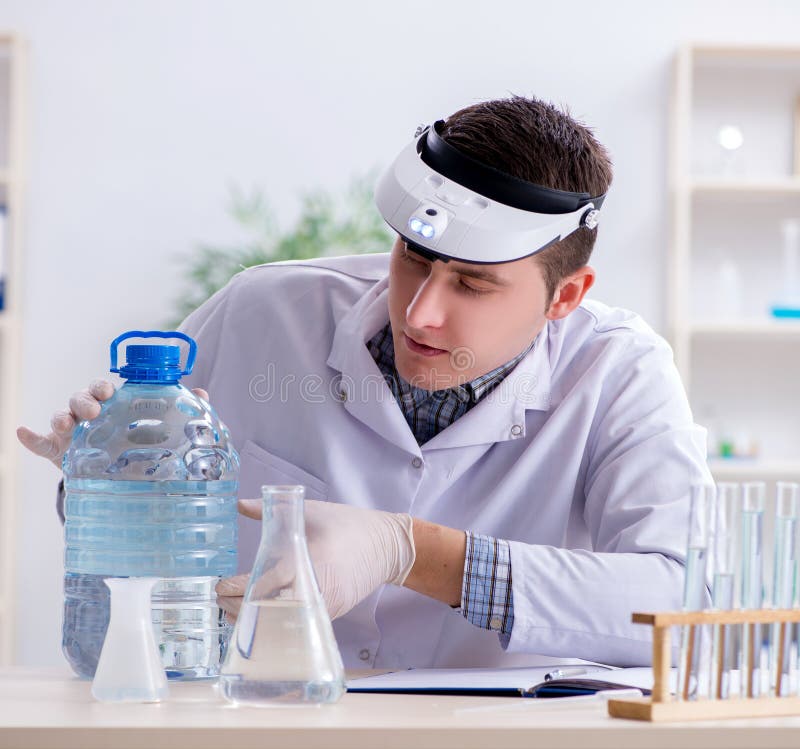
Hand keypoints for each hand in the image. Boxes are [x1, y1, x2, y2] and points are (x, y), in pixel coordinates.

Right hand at [17, 379, 208, 469]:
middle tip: (93, 410)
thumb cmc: (137, 443)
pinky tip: (21, 432)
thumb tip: (204, 393)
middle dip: (84, 400)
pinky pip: (40, 443)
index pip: (103, 387)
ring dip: (61, 417)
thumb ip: (181, 411)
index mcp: (112, 404)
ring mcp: (70, 433)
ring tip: (65, 424)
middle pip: (80, 398)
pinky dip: (30, 437)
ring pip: (60, 416)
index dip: (103, 386)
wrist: (119, 477)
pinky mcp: (57, 451)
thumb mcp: (158, 429)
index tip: (109, 390)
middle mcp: (89, 414)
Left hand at [216, 499, 415, 620]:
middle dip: (241, 608)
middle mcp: (318, 587)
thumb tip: (240, 504)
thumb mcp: (312, 511)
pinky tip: (256, 619)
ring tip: (231, 610)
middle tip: (221, 600)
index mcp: (312, 558)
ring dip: (255, 619)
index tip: (221, 585)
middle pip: (271, 609)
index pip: (269, 580)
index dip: (240, 587)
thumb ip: (274, 510)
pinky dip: (273, 624)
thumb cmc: (349, 526)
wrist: (387, 547)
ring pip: (282, 623)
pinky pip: (296, 625)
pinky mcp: (330, 615)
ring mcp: (325, 606)